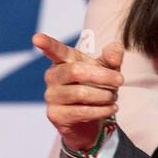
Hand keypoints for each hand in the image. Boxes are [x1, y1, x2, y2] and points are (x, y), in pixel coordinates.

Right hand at [32, 32, 123, 150]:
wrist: (91, 119)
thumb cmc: (97, 87)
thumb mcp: (108, 70)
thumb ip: (112, 58)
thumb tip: (115, 51)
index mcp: (63, 61)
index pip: (54, 50)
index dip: (47, 44)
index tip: (37, 38)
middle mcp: (52, 76)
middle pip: (76, 71)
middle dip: (103, 76)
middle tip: (120, 80)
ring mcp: (51, 96)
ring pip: (81, 93)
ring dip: (105, 95)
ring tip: (113, 97)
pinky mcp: (56, 115)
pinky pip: (82, 112)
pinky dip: (102, 110)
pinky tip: (112, 108)